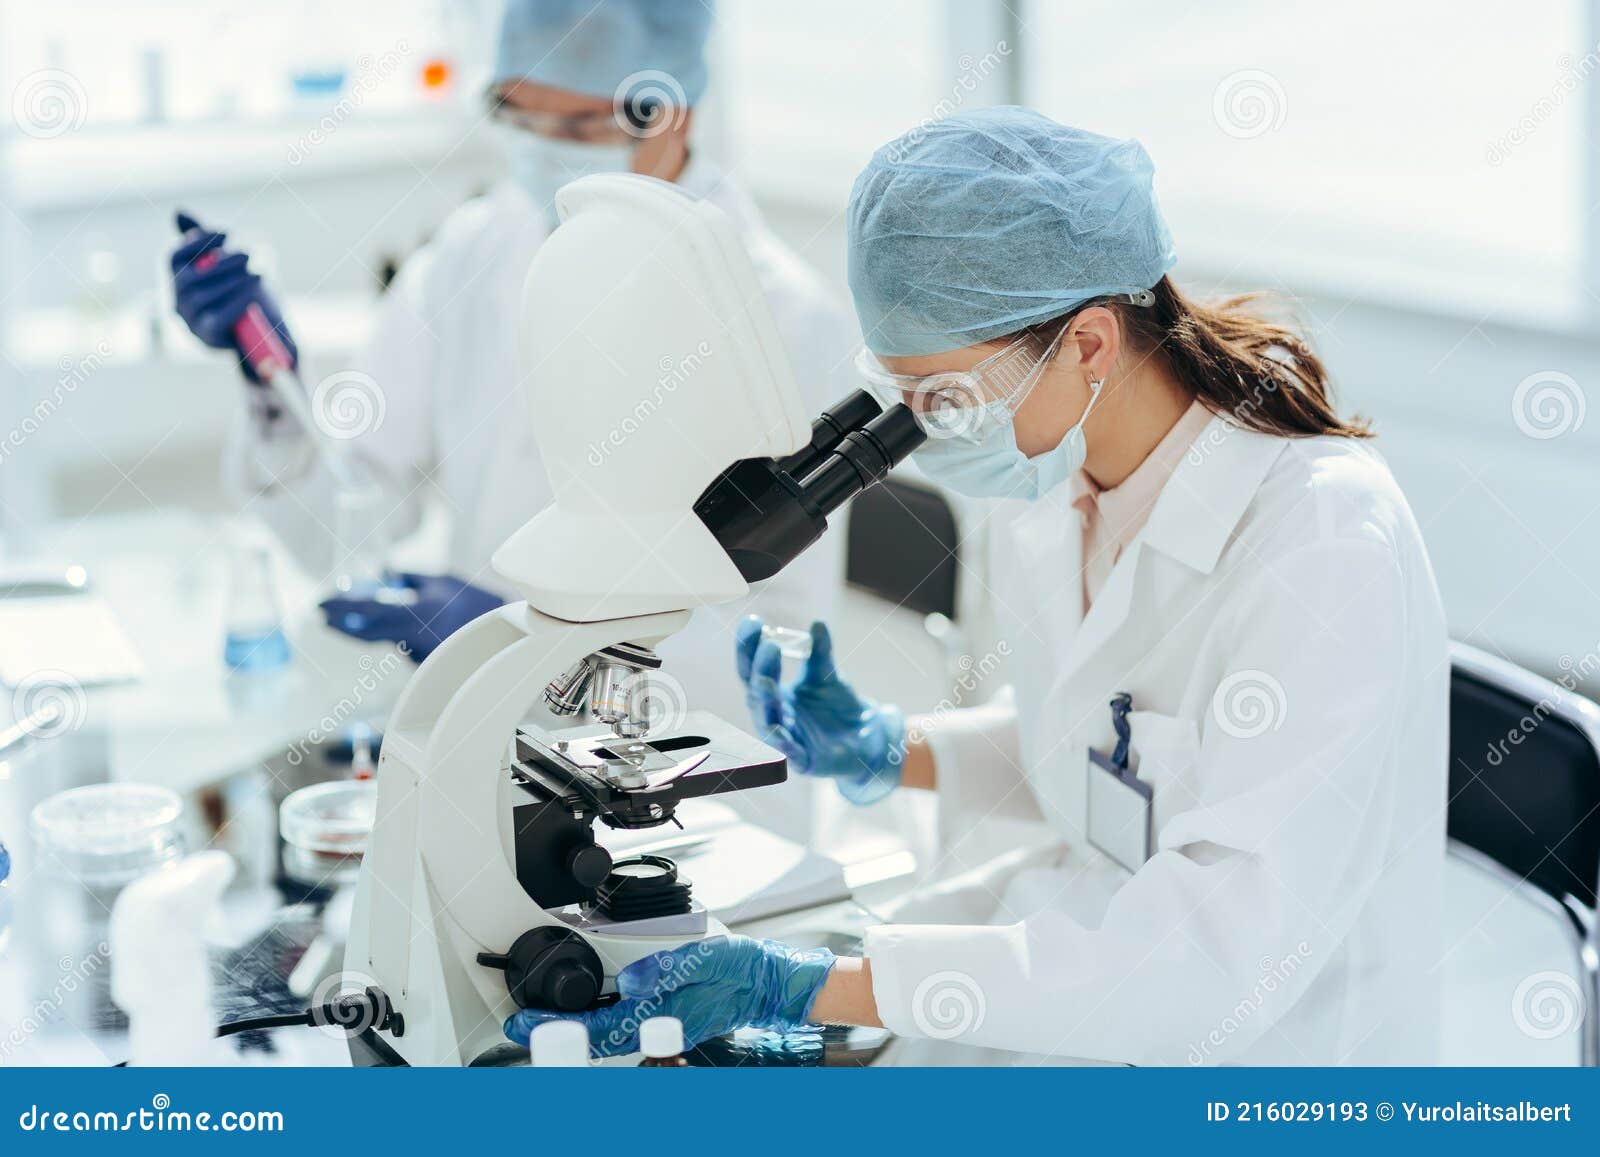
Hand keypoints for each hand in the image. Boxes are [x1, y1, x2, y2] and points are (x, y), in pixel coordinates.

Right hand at [171, 210, 297, 382]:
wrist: (261, 334)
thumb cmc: (240, 294)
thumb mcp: (224, 265)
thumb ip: (205, 243)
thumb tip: (178, 212)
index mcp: (177, 282)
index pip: (172, 257)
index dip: (197, 242)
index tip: (226, 234)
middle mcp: (177, 302)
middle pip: (188, 277)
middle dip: (219, 262)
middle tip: (248, 254)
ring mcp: (190, 322)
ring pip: (202, 297)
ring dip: (232, 281)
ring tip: (257, 273)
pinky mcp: (207, 337)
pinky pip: (218, 317)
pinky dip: (238, 300)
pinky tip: (255, 290)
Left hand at [319, 573, 502, 662]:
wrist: (505, 635)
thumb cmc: (475, 604)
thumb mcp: (442, 580)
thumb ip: (411, 577)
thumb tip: (386, 573)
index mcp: (414, 613)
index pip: (366, 610)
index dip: (340, 607)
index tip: (320, 604)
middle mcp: (411, 637)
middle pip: (365, 633)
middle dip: (342, 624)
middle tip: (325, 615)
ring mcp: (417, 653)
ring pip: (384, 639)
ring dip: (371, 628)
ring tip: (358, 615)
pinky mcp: (424, 662)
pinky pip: (402, 645)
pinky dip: (396, 634)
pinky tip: (403, 626)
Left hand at [504, 935, 835, 1056]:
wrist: (768, 980)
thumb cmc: (742, 970)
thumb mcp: (707, 958)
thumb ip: (666, 968)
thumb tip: (629, 979)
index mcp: (662, 1012)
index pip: (598, 1027)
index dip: (559, 1028)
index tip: (525, 1024)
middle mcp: (657, 1022)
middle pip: (595, 1034)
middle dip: (557, 1031)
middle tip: (521, 1023)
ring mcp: (661, 1021)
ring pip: (607, 1029)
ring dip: (576, 1024)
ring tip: (547, 1016)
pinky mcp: (667, 1013)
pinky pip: (625, 1020)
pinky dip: (600, 1016)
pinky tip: (591, 1007)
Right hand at [735, 616, 903, 803]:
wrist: (865, 737)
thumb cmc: (837, 706)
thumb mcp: (828, 675)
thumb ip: (821, 652)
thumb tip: (817, 624)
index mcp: (774, 693)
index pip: (753, 668)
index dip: (749, 647)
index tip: (753, 622)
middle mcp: (774, 714)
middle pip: (757, 692)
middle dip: (760, 670)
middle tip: (769, 646)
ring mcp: (786, 738)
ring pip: (768, 722)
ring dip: (765, 703)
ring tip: (765, 682)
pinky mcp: (803, 761)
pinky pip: (791, 754)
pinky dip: (784, 744)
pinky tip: (781, 732)